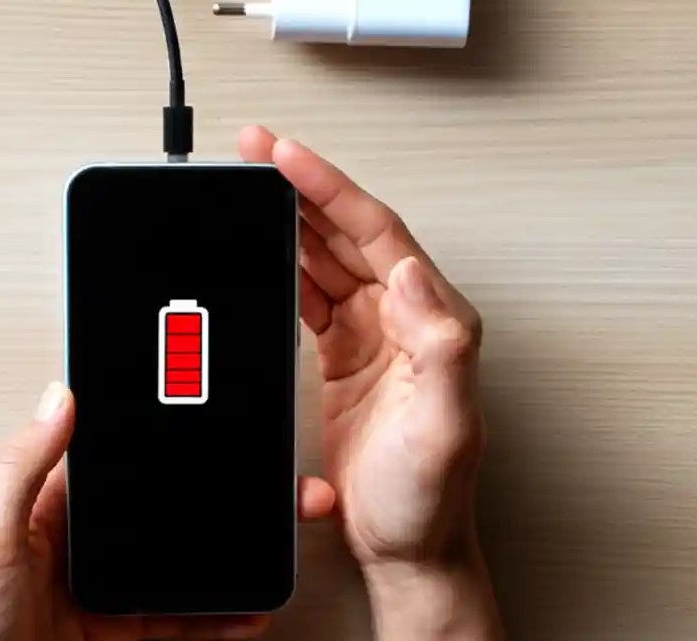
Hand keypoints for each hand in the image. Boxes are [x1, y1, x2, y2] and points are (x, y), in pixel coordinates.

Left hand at [0, 382, 337, 640]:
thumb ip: (19, 471)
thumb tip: (56, 400)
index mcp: (44, 509)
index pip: (110, 459)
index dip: (154, 435)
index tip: (201, 412)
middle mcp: (79, 546)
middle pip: (159, 508)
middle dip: (210, 492)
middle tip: (261, 476)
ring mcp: (103, 590)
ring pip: (179, 560)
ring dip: (225, 550)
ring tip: (271, 533)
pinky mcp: (119, 633)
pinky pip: (180, 617)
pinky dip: (218, 615)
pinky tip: (245, 607)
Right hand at [239, 128, 503, 639]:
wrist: (406, 546)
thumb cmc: (429, 496)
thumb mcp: (446, 424)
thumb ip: (438, 345)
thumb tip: (408, 270)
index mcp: (432, 319)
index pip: (376, 232)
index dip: (328, 187)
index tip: (286, 156)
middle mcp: (405, 318)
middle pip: (345, 231)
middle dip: (301, 185)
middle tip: (255, 150)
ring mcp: (372, 334)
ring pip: (325, 256)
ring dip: (289, 216)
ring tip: (250, 183)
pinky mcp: (345, 356)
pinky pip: (310, 293)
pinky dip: (284, 263)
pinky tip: (263, 248)